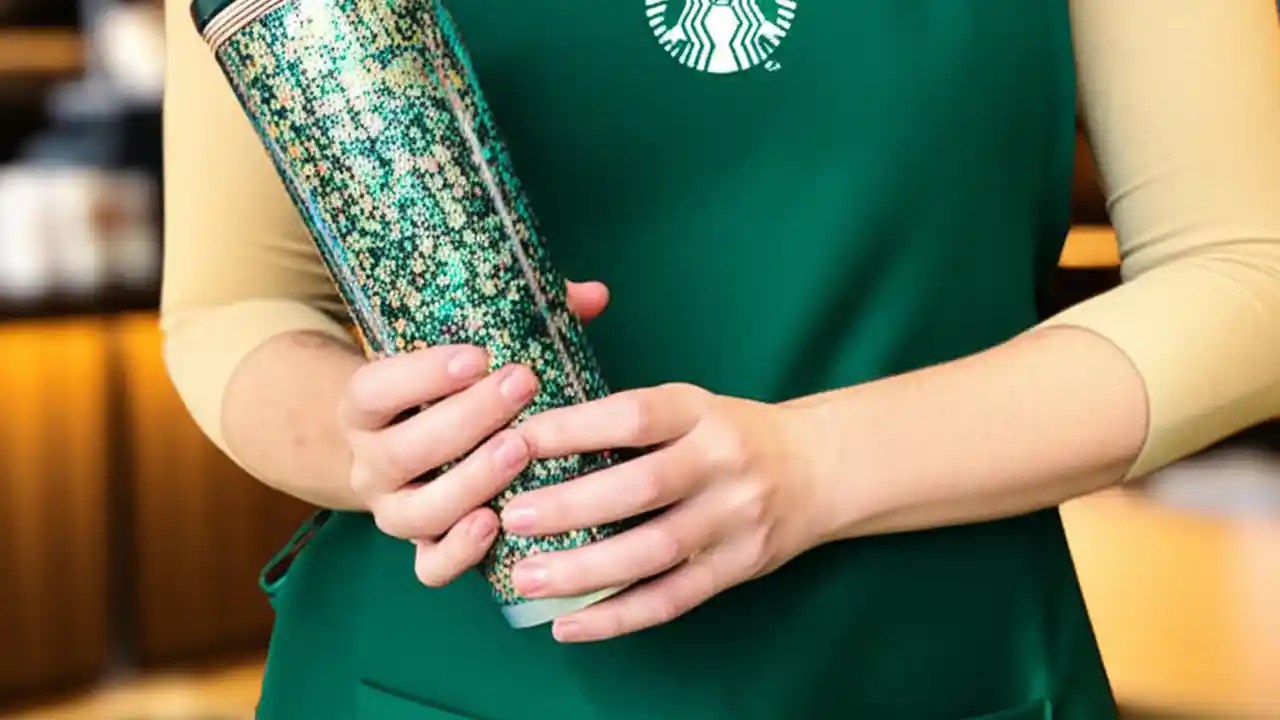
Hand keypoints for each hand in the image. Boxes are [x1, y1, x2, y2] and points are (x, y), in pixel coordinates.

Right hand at [338, 281, 609, 587]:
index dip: (420, 374)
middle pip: (402, 451)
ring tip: (520, 449)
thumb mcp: (461, 352)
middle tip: (520, 384)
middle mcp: (369, 462)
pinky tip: (495, 525)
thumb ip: (524, 318)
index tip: (477, 354)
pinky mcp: (420, 549)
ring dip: (470, 481)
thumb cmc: (446, 392)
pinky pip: (430, 566)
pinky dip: (459, 552)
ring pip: (417, 512)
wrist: (397, 449)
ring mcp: (393, 510)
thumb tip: (598, 294)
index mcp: (366, 405)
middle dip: (465, 418)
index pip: (374, 388)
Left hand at [502, 383, 829, 641]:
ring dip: (584, 570)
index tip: (517, 440)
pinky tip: (570, 625)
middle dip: (570, 506)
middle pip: (641, 488)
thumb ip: (632, 424)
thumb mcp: (692, 408)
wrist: (820, 469)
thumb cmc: (730, 435)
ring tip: (527, 578)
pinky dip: (617, 617)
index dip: (574, 429)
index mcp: (701, 412)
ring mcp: (734, 519)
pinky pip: (672, 599)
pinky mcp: (737, 567)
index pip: (634, 416)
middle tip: (512, 519)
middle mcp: (721, 463)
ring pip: (654, 552)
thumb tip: (535, 444)